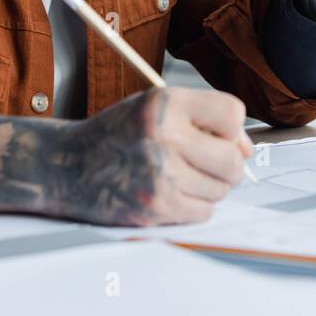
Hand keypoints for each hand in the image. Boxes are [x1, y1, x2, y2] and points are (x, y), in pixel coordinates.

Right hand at [70, 86, 252, 225]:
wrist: (68, 166)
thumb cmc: (117, 135)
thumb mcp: (154, 108)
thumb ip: (202, 119)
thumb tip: (247, 150)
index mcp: (165, 104)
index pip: (232, 113)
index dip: (232, 128)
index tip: (221, 135)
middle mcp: (164, 137)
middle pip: (232, 160)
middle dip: (228, 165)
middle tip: (209, 163)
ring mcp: (160, 176)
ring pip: (221, 189)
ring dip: (209, 186)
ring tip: (181, 175)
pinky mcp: (156, 207)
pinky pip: (204, 212)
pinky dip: (195, 205)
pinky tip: (172, 192)